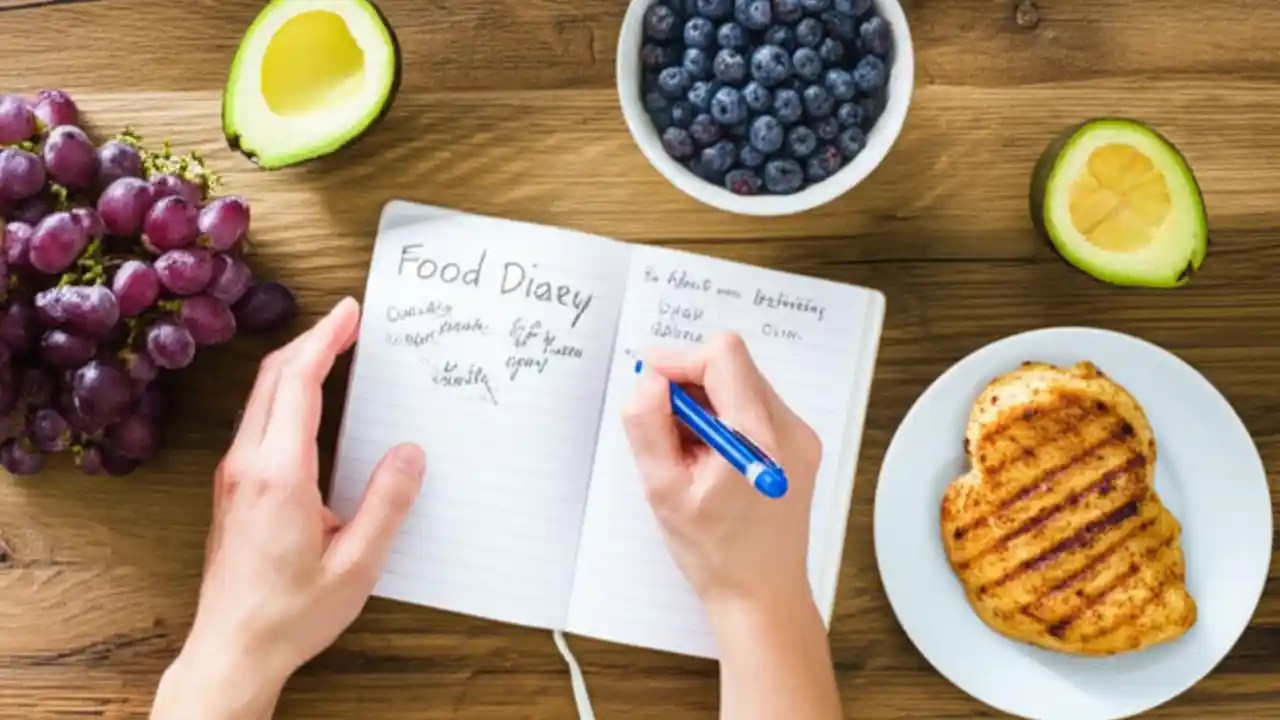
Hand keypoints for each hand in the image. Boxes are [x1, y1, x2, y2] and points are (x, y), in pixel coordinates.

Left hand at [151, 298, 426, 719]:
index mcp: (279, 475)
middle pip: (274, 378)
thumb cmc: (290, 614)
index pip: (300, 383)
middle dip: (311, 339)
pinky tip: (309, 401)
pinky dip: (285, 393)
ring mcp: (233, 475)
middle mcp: (247, 465)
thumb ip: (387, 503)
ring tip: (333, 350)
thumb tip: (410, 453)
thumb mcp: (357, 564)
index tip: (349, 312)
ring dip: (296, 365)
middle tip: (347, 320)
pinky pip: (257, 421)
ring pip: (261, 397)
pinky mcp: (231, 488)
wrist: (232, 650)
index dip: (326, 339)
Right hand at [623, 335, 841, 719]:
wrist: (761, 595)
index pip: (723, 356)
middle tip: (663, 427)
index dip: (680, 361)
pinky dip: (724, 419)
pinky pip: (754, 408)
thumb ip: (648, 426)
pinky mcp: (798, 447)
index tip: (652, 385)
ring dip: (705, 404)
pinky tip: (708, 460)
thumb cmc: (714, 553)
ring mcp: (799, 437)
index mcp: (759, 436)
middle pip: (733, 367)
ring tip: (687, 453)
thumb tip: (648, 380)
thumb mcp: (664, 490)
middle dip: (690, 385)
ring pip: (742, 385)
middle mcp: (789, 429)